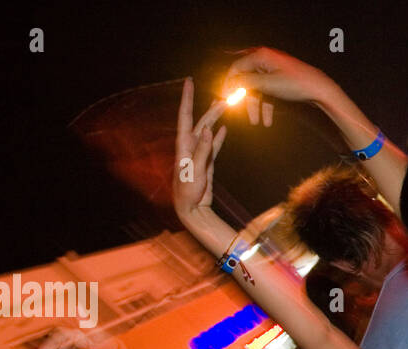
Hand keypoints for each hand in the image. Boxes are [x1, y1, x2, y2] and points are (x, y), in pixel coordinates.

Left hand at [174, 77, 227, 223]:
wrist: (190, 207)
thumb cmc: (187, 191)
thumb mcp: (194, 170)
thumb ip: (202, 150)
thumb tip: (209, 129)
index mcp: (183, 144)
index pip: (185, 116)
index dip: (187, 98)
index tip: (188, 82)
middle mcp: (189, 145)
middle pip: (200, 121)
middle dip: (210, 108)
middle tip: (224, 97)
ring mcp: (198, 153)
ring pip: (208, 130)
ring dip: (216, 118)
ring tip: (224, 106)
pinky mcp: (206, 162)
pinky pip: (214, 145)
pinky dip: (219, 136)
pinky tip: (224, 128)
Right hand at [221, 48, 333, 126]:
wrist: (320, 89)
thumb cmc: (296, 84)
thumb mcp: (267, 84)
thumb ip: (246, 83)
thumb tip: (230, 84)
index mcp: (260, 56)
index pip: (236, 68)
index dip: (229, 84)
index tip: (224, 99)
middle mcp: (265, 60)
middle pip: (246, 80)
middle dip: (244, 99)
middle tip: (238, 112)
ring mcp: (273, 70)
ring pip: (257, 89)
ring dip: (255, 106)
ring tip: (256, 122)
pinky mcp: (280, 80)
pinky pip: (267, 92)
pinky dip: (266, 106)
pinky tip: (266, 121)